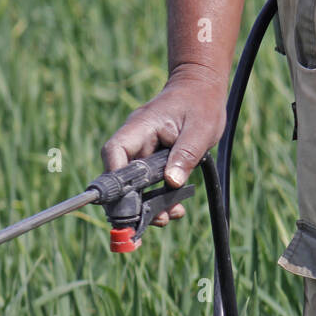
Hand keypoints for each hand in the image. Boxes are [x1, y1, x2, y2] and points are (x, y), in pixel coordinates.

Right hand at [100, 65, 227, 226]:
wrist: (202, 89)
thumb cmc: (201, 103)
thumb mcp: (200, 129)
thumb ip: (185, 155)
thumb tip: (172, 182)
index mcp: (141, 127)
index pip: (115, 152)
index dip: (114, 177)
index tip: (123, 201)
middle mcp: (136, 141)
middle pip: (120, 176)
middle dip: (130, 203)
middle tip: (140, 226)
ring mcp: (142, 153)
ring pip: (134, 187)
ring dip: (147, 206)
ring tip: (166, 218)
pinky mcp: (151, 163)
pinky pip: (148, 186)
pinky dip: (158, 201)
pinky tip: (174, 210)